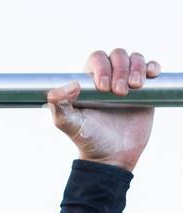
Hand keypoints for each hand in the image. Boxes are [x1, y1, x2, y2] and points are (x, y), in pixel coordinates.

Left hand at [45, 48, 160, 172]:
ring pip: (135, 58)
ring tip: (135, 86)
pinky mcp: (145, 90)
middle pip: (118, 55)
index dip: (102, 67)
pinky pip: (151, 68)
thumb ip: (60, 105)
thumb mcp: (69, 124)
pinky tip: (151, 74)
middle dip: (121, 69)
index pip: (98, 59)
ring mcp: (128, 82)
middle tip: (120, 92)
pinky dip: (152, 67)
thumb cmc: (88, 139)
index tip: (103, 88)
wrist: (112, 156)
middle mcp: (109, 77)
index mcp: (90, 81)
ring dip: (137, 67)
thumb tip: (71, 84)